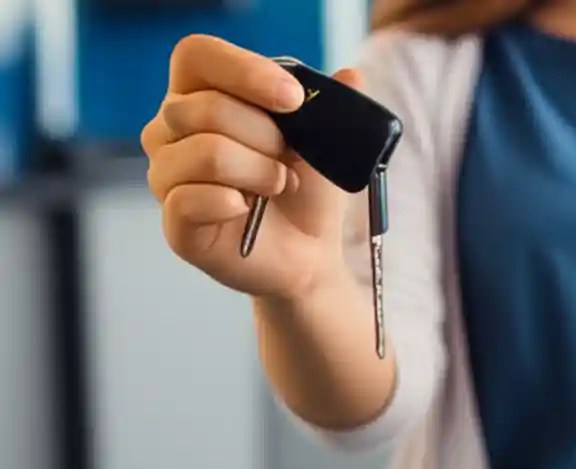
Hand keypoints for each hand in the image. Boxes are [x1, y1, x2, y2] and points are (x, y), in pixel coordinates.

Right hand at [140, 35, 361, 300]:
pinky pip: (191, 199)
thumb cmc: (305, 187)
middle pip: (207, 107)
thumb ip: (331, 102)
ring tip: (278, 186)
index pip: (197, 55)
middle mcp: (170, 131)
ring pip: (207, 153)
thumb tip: (351, 77)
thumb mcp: (323, 138)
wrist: (309, 250)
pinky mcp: (174, 224)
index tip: (293, 99)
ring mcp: (166, 177)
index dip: (244, 71)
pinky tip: (247, 209)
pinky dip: (232, 203)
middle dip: (267, 136)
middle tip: (289, 162)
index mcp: (200, 94)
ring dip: (260, 172)